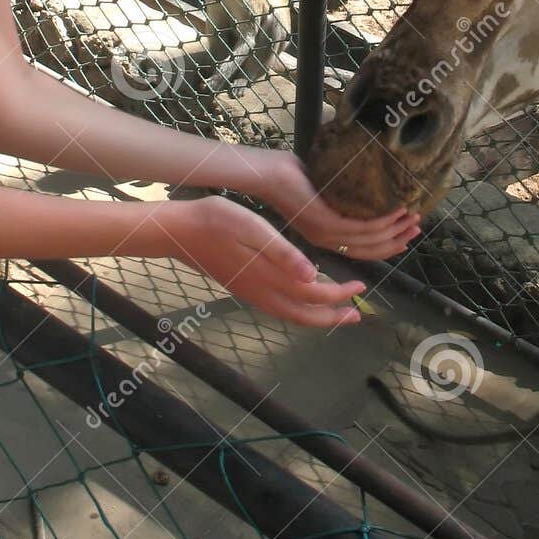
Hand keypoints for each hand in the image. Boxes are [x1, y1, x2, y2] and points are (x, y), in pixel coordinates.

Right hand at [173, 196, 367, 327]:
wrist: (178, 231)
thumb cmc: (215, 220)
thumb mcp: (251, 228)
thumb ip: (282, 253)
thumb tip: (312, 277)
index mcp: (268, 276)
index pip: (313, 294)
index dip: (339, 296)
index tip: (361, 288)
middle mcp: (261, 291)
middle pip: (304, 314)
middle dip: (333, 317)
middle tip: (357, 315)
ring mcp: (250, 293)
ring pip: (290, 315)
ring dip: (316, 317)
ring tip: (337, 314)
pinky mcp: (242, 289)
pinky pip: (277, 309)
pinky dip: (297, 311)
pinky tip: (302, 301)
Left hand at [253, 150, 420, 260]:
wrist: (266, 173)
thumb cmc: (292, 174)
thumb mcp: (323, 188)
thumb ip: (342, 194)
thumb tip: (366, 183)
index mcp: (325, 236)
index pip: (363, 249)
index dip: (389, 245)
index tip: (407, 235)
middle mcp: (326, 240)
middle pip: (371, 249)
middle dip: (398, 239)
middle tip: (418, 226)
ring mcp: (325, 232)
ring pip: (370, 238)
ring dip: (396, 228)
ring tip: (414, 215)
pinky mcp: (325, 221)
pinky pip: (361, 227)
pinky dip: (383, 221)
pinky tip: (397, 209)